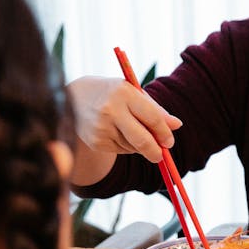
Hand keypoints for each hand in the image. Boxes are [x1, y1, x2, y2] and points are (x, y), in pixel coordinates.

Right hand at [66, 75, 182, 161]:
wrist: (71, 97)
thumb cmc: (111, 93)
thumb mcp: (132, 93)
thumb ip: (155, 109)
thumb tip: (177, 125)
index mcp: (124, 93)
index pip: (152, 118)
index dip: (164, 132)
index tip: (169, 142)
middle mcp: (111, 110)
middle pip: (142, 139)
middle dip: (155, 151)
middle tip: (161, 155)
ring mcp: (101, 128)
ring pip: (132, 147)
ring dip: (138, 145)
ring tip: (127, 128)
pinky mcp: (96, 142)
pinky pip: (121, 150)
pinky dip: (125, 146)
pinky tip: (115, 132)